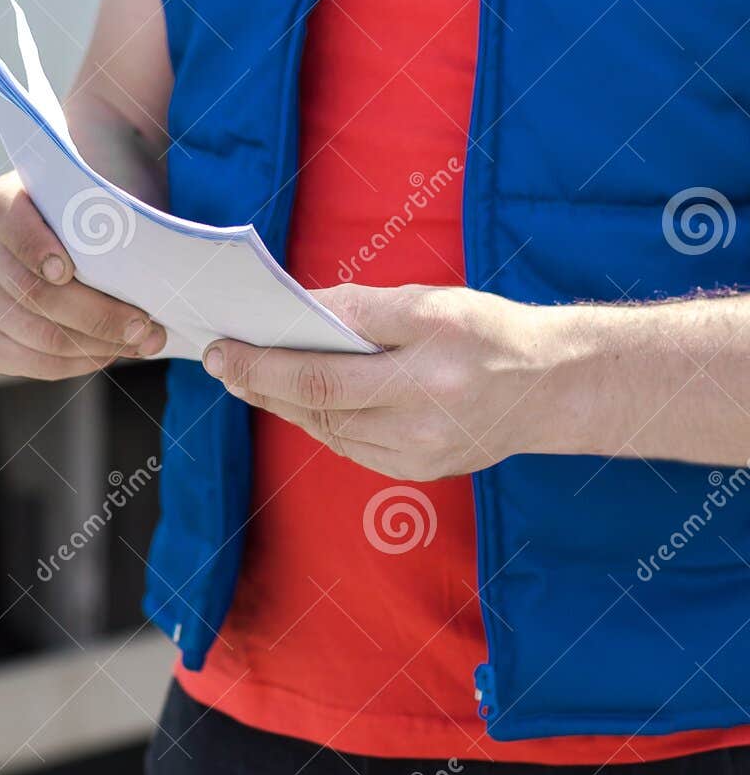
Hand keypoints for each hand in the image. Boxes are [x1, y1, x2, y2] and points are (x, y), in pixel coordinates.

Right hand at [0, 171, 165, 378]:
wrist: (68, 241)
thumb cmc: (92, 216)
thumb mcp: (102, 196)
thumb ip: (117, 207)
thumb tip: (157, 250)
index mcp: (1, 202)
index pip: (8, 220)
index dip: (34, 248)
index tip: (68, 271)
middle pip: (32, 293)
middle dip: (96, 316)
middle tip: (143, 326)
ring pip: (37, 334)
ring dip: (97, 345)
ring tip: (139, 342)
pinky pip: (30, 362)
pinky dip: (77, 364)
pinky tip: (107, 352)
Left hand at [203, 284, 561, 480]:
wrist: (553, 387)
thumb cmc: (490, 333)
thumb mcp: (429, 304)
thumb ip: (360, 308)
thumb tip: (297, 311)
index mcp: (424, 379)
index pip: (319, 378)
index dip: (261, 366)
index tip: (222, 349)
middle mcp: (418, 428)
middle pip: (316, 409)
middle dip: (260, 384)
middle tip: (222, 361)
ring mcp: (416, 457)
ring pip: (327, 430)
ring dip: (282, 403)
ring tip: (248, 376)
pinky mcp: (416, 471)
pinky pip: (348, 444)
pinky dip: (318, 419)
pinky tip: (297, 398)